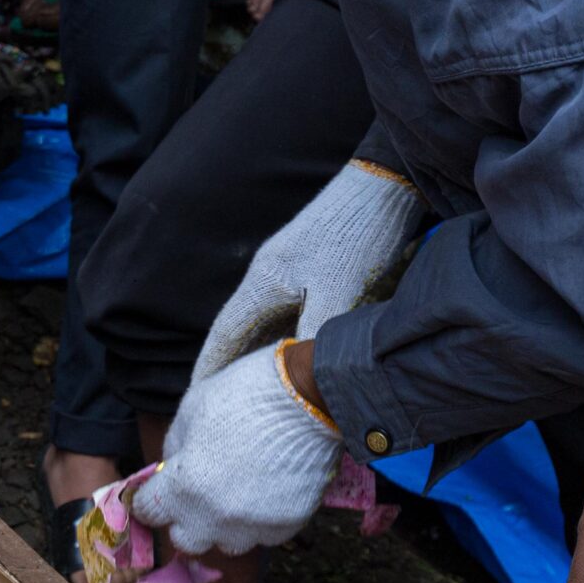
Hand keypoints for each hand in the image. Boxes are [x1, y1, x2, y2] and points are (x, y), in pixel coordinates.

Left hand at [133, 342, 339, 554]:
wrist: (311, 395)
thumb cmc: (244, 395)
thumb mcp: (191, 410)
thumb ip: (173, 448)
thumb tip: (169, 469)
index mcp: (183, 489)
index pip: (147, 512)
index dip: (151, 498)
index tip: (160, 491)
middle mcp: (214, 518)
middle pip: (186, 540)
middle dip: (187, 519)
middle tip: (200, 494)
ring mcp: (252, 526)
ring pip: (228, 543)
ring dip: (226, 524)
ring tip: (240, 493)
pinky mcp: (286, 526)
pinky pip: (264, 535)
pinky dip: (262, 520)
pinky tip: (269, 490)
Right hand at [193, 160, 424, 382]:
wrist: (387, 183)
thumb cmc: (359, 237)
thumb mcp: (337, 295)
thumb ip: (314, 339)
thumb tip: (304, 380)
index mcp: (263, 283)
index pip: (224, 335)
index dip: (209, 367)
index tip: (196, 397)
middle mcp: (267, 275)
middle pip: (238, 329)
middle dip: (228, 365)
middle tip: (222, 399)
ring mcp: (288, 267)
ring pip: (263, 320)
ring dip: (256, 351)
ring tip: (254, 384)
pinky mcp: (312, 263)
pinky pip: (286, 310)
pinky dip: (281, 335)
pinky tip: (289, 351)